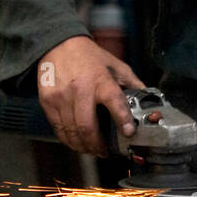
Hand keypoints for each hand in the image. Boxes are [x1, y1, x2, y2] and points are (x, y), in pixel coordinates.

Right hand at [38, 35, 144, 155]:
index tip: (128, 132)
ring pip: (71, 132)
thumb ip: (132, 83)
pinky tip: (75, 141)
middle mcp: (80, 89)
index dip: (122, 120)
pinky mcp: (48, 101)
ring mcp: (61, 96)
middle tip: (104, 152)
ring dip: (83, 146)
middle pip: (87, 127)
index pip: (114, 102)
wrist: (58, 44)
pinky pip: (58, 128)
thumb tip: (148, 100)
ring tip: (91, 149)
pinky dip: (68, 139)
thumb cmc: (89, 56)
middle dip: (97, 146)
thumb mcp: (115, 65)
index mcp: (101, 79)